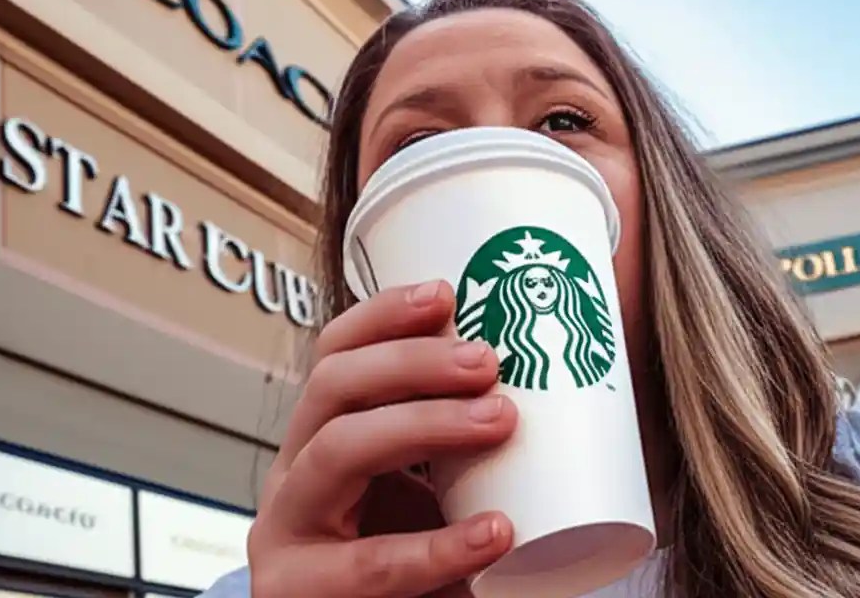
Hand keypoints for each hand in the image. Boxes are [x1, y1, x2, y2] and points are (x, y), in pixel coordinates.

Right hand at [247, 280, 517, 596]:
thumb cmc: (418, 554)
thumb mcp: (436, 488)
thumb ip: (470, 441)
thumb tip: (570, 370)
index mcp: (322, 436)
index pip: (336, 355)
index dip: (382, 315)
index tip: (447, 292)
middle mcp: (294, 474)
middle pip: (332, 388)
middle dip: (410, 362)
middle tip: (487, 361)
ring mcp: (289, 534)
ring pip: (337, 451)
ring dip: (422, 424)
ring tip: (498, 419)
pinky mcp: (303, 593)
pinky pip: (371, 564)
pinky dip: (438, 547)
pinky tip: (496, 532)